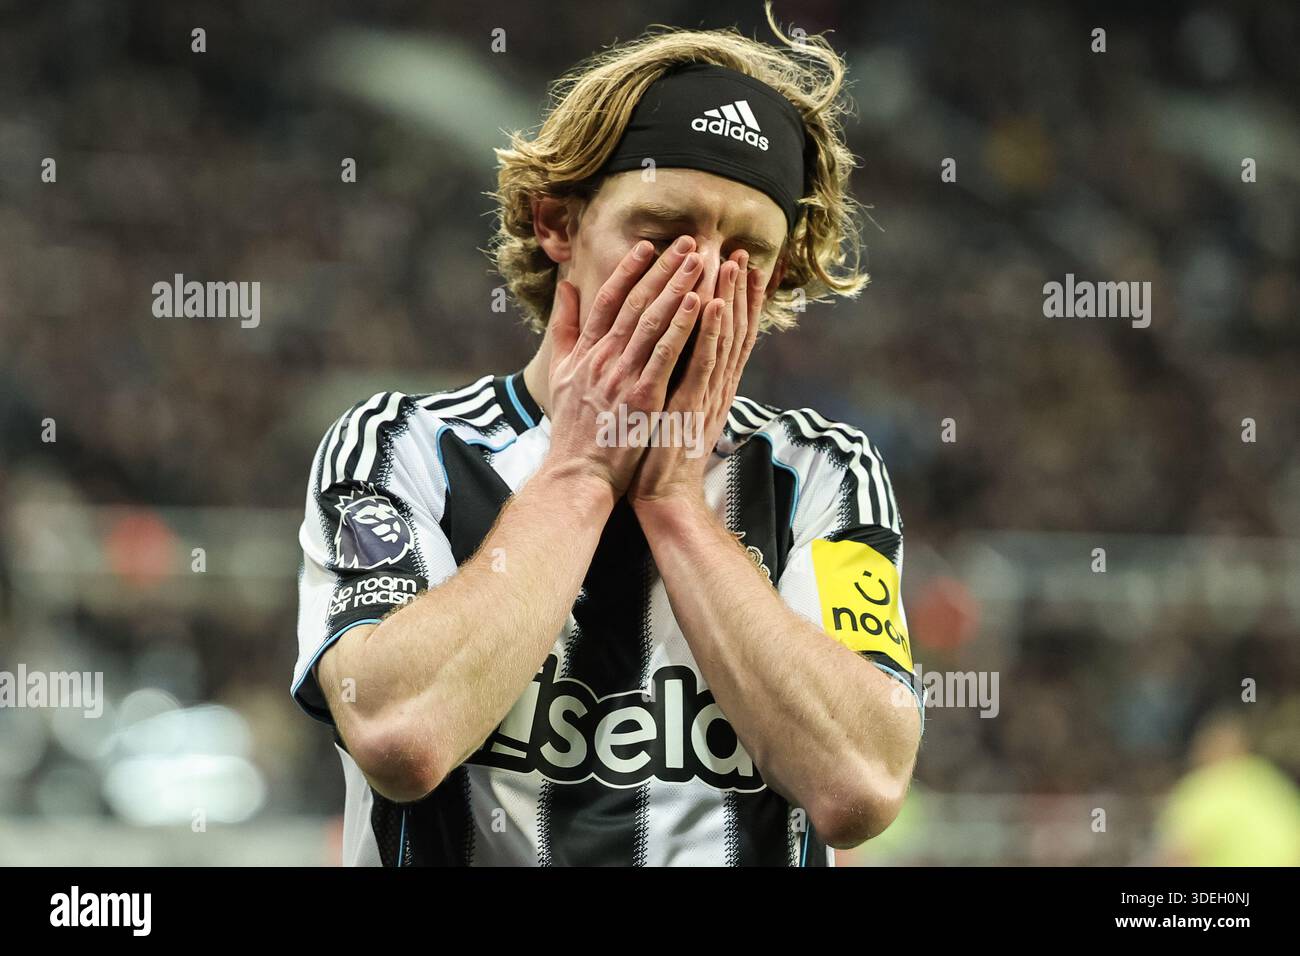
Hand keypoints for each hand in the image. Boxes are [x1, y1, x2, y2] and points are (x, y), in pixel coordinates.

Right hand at [542, 236, 704, 494]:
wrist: (578, 473)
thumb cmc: (574, 428)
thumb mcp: (559, 373)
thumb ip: (564, 329)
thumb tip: (566, 287)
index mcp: (585, 352)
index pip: (608, 300)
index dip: (628, 270)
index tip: (649, 245)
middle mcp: (602, 359)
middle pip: (634, 303)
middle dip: (662, 269)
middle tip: (687, 243)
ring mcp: (622, 377)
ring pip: (652, 322)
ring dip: (677, 288)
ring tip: (699, 261)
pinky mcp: (643, 397)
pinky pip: (666, 354)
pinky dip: (682, 326)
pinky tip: (699, 303)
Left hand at [626, 249, 763, 510]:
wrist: (663, 494)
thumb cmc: (660, 451)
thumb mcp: (672, 406)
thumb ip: (678, 376)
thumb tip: (673, 350)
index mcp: (710, 384)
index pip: (727, 333)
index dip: (734, 299)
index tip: (736, 266)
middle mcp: (716, 386)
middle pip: (732, 329)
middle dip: (737, 290)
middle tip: (740, 254)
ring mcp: (707, 394)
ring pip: (723, 338)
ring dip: (728, 299)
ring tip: (731, 265)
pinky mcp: (692, 406)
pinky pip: (703, 362)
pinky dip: (709, 332)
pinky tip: (710, 304)